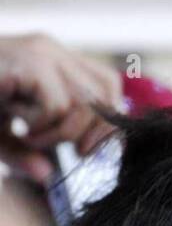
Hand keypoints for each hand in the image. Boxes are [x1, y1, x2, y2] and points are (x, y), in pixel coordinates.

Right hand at [0, 34, 122, 182]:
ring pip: (84, 103)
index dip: (108, 122)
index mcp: (54, 59)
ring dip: (61, 134)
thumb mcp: (3, 135)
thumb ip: (28, 153)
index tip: (88, 151)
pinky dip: (43, 127)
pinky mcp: (27, 61)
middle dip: (89, 135)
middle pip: (104, 96)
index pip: (108, 85)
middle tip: (59, 150)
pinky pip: (58, 105)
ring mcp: (40, 51)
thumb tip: (48, 177)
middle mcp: (51, 49)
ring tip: (29, 137)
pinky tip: (21, 128)